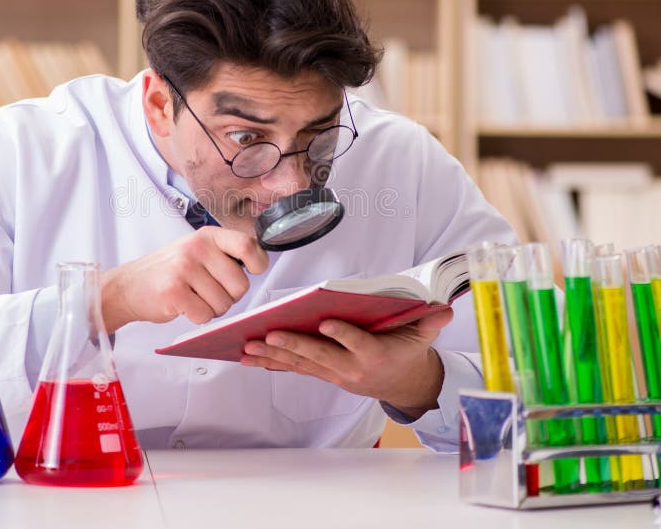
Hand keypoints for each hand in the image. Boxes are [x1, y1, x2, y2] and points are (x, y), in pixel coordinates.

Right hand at [100, 226, 268, 331]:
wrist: (128, 285)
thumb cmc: (168, 270)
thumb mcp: (197, 249)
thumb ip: (225, 253)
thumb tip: (259, 261)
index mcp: (207, 236)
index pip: (247, 245)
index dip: (257, 263)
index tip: (252, 271)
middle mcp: (197, 249)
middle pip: (240, 284)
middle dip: (231, 297)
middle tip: (210, 292)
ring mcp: (184, 269)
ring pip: (224, 304)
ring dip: (213, 309)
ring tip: (194, 297)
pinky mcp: (174, 292)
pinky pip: (205, 315)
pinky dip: (198, 317)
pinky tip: (184, 306)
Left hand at [240, 308, 453, 417]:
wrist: (403, 385)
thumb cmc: (408, 352)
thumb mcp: (423, 337)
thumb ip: (430, 322)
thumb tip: (443, 308)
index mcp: (376, 354)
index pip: (358, 343)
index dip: (343, 334)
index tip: (326, 323)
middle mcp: (351, 368)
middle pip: (319, 355)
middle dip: (293, 344)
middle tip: (270, 334)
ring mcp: (334, 373)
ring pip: (301, 363)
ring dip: (273, 354)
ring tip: (248, 346)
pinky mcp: (324, 374)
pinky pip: (295, 368)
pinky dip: (273, 362)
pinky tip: (251, 357)